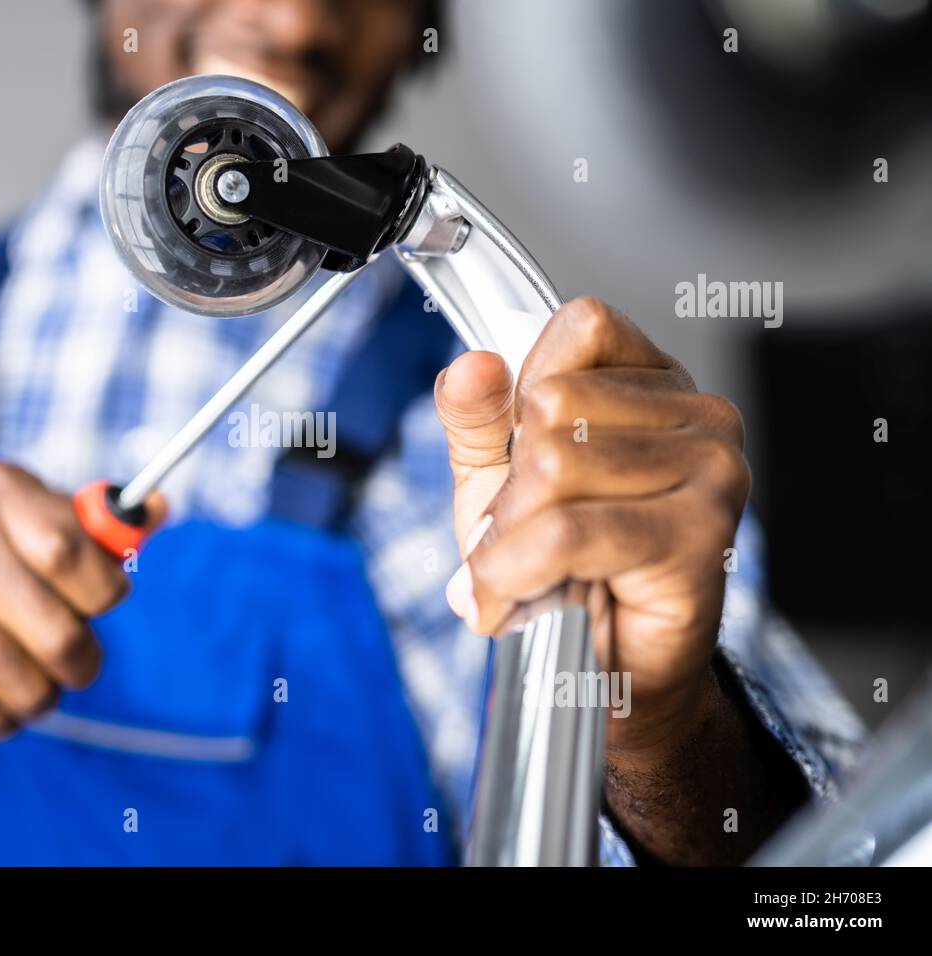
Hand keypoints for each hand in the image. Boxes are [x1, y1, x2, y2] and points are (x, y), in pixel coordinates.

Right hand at [0, 462, 163, 736]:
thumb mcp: (19, 513)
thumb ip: (92, 524)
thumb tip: (160, 510)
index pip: (73, 554)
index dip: (103, 592)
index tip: (99, 600)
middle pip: (63, 639)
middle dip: (82, 661)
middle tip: (71, 656)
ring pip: (33, 691)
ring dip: (42, 692)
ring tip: (18, 666)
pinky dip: (2, 714)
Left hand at [435, 297, 749, 754]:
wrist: (608, 672)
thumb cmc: (564, 570)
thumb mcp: (498, 478)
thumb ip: (477, 416)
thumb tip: (472, 365)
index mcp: (656, 384)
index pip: (581, 326)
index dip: (526, 397)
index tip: (525, 461)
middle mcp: (701, 415)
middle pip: (552, 403)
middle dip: (509, 486)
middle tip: (515, 538)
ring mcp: (713, 470)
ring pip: (553, 466)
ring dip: (507, 538)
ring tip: (522, 572)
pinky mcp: (702, 534)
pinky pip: (568, 533)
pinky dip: (515, 572)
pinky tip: (512, 601)